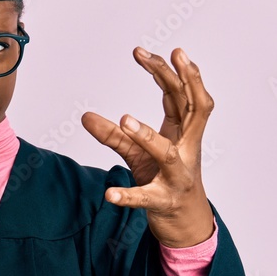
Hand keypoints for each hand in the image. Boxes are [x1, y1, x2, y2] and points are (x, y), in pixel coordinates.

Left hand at [81, 47, 214, 247]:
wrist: (188, 223)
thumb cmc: (166, 180)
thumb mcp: (138, 154)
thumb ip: (114, 135)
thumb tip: (84, 116)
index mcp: (184, 134)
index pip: (181, 95)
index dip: (168, 71)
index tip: (144, 52)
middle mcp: (187, 150)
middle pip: (192, 110)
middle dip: (181, 81)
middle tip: (160, 58)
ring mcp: (177, 177)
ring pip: (167, 154)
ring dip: (147, 136)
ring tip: (124, 120)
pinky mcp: (163, 202)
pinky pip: (145, 198)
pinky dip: (128, 195)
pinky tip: (110, 194)